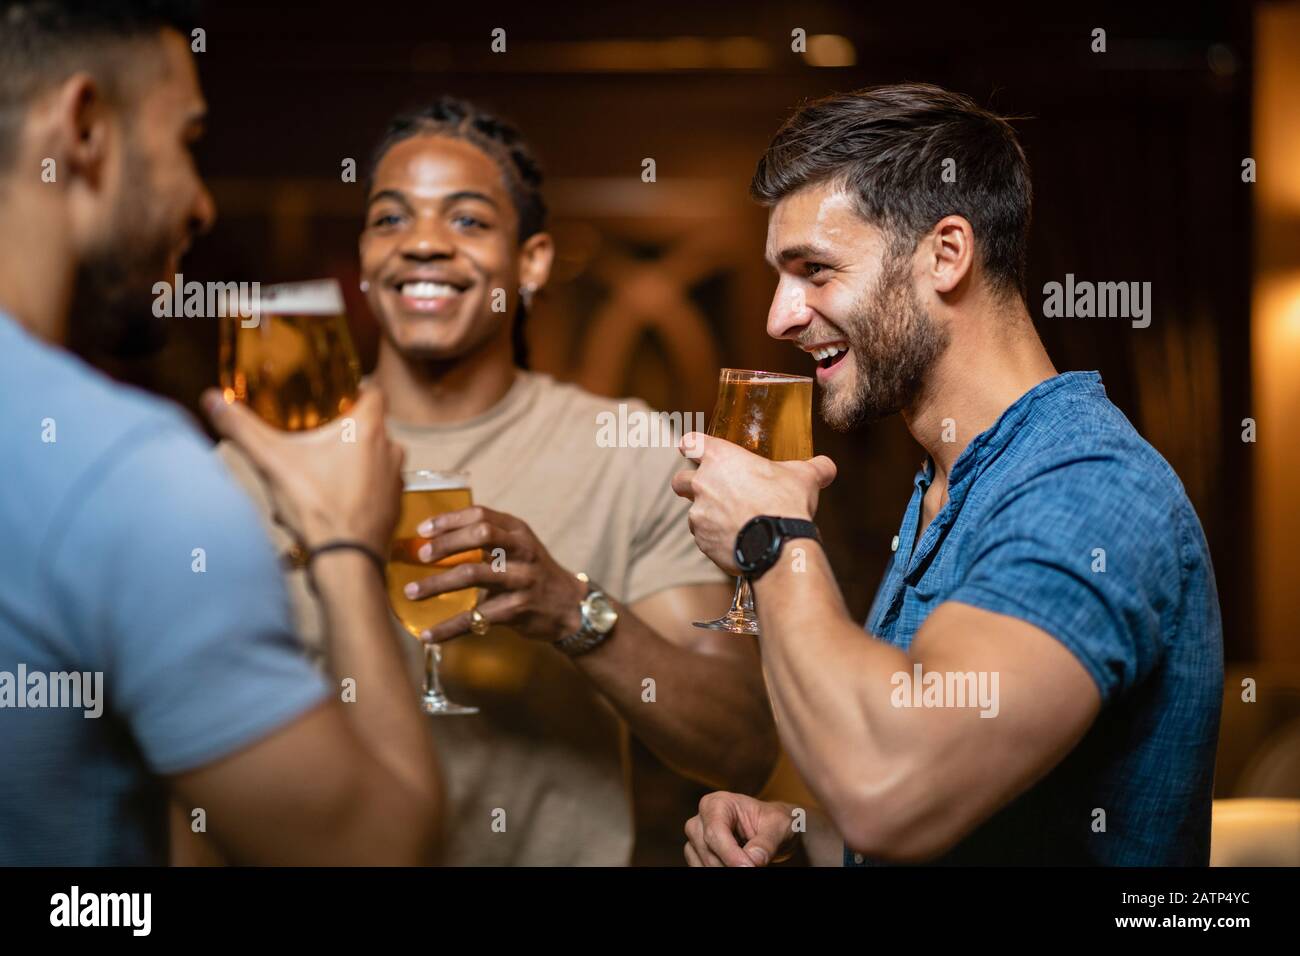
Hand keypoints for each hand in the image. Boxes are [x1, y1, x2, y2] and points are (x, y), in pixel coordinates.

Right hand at [202, 384, 403, 554]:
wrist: (347, 561)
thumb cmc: (317, 508)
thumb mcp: (272, 463)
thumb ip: (241, 429)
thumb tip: (211, 399)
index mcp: (369, 429)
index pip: (373, 391)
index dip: (355, 388)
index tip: (333, 394)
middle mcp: (391, 450)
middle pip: (369, 425)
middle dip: (341, 430)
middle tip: (313, 436)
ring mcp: (396, 479)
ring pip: (372, 458)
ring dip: (348, 461)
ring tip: (316, 472)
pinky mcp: (395, 505)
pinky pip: (376, 486)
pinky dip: (357, 488)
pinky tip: (330, 498)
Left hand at [402, 506, 588, 643]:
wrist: (571, 608)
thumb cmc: (533, 574)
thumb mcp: (519, 548)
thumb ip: (488, 540)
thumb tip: (434, 540)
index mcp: (518, 531)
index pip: (481, 514)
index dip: (449, 520)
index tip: (422, 529)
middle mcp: (522, 550)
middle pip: (481, 536)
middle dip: (446, 544)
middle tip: (420, 555)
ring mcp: (522, 579)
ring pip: (474, 574)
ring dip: (437, 584)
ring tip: (411, 592)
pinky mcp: (517, 609)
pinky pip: (476, 618)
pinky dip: (449, 628)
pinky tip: (429, 635)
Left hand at [671, 433, 835, 574]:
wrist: (778, 544)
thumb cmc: (786, 502)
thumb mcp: (805, 477)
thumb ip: (814, 468)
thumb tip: (827, 466)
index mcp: (720, 458)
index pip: (690, 442)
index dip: (692, 446)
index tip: (695, 450)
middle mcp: (702, 484)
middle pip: (679, 480)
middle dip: (688, 485)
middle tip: (711, 491)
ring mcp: (698, 515)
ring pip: (693, 513)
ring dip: (708, 516)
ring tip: (735, 523)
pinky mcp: (702, 542)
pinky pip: (704, 539)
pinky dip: (716, 539)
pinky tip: (738, 541)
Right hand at [684, 792, 800, 866]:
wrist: (769, 829)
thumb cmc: (772, 822)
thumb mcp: (777, 827)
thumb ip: (766, 843)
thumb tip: (753, 860)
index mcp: (717, 803)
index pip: (715, 832)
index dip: (731, 855)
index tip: (750, 867)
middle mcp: (700, 820)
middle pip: (708, 851)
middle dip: (732, 865)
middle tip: (755, 865)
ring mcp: (695, 838)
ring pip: (704, 864)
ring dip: (726, 869)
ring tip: (749, 861)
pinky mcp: (696, 854)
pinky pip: (701, 869)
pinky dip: (720, 870)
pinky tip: (737, 864)